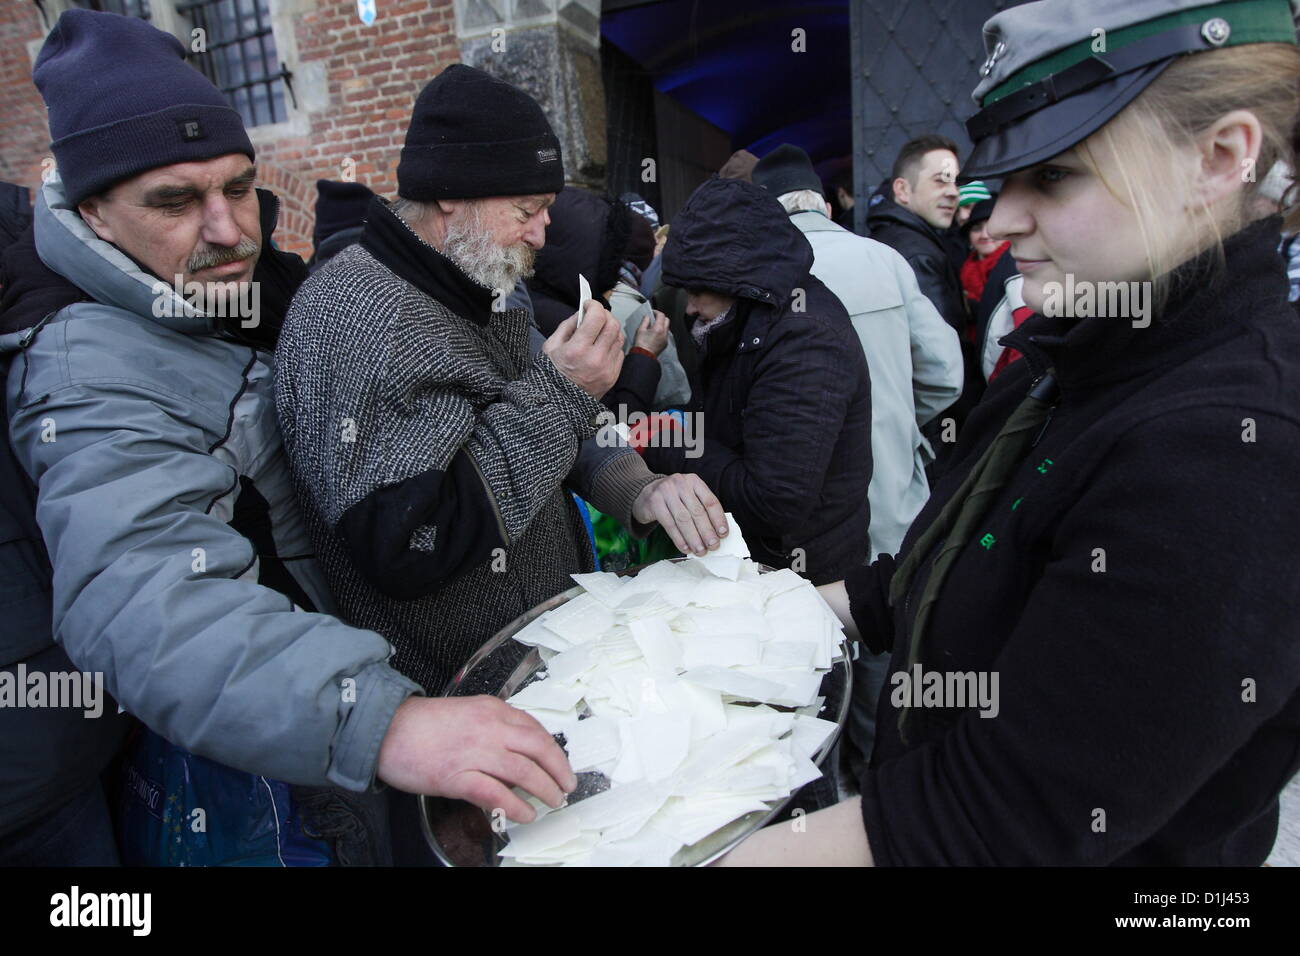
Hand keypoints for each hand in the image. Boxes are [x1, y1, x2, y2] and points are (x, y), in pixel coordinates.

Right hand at [377, 695, 576, 822]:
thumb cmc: (421, 723)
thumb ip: (493, 726)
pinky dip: (516, 806)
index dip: (553, 749)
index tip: (561, 763)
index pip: (535, 728)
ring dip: (545, 789)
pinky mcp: (458, 776)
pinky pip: (497, 794)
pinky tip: (526, 814)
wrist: (386, 729)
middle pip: (539, 748)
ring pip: (524, 772)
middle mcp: (489, 728)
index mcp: (492, 709)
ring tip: (553, 801)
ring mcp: (475, 752)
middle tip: (568, 785)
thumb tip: (517, 749)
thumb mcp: (467, 712)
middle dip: (560, 769)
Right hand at [542, 301, 624, 398]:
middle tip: (595, 316)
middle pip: (613, 325)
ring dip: (610, 328)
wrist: (559, 403)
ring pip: (619, 337)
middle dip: (604, 315)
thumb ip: (568, 325)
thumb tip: (582, 312)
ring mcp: (607, 369)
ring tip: (599, 330)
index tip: (588, 304)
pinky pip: (620, 352)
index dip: (594, 305)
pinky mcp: (613, 376)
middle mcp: (596, 359)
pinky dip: (612, 344)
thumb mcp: (551, 346)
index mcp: (577, 349)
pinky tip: (601, 347)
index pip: (597, 317)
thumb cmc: (552, 373)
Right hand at [632, 473, 728, 555]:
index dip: (718, 519)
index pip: (710, 501)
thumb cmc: (673, 498)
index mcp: (694, 481)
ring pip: (683, 519)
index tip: (723, 534)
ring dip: (693, 538)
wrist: (645, 493)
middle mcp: (680, 483)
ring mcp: (666, 492)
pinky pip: (669, 524)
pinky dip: (679, 539)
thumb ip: (702, 509)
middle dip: (707, 532)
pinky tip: (685, 548)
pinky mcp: (654, 503)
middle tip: (713, 546)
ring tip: (700, 550)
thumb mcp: (688, 496)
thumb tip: (717, 533)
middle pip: (697, 512)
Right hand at [633, 310, 670, 355]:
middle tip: (654, 318)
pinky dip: (662, 331)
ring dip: (662, 324)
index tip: (652, 312)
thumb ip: (645, 321)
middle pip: (667, 320)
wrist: (644, 356)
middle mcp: (664, 333)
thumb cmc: (641, 345)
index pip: (661, 315)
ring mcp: (665, 339)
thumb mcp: (640, 330)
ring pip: (667, 327)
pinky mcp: (665, 344)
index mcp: (658, 328)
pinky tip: (655, 333)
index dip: (656, 312)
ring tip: (653, 326)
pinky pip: (665, 334)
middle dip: (661, 317)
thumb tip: (647, 317)